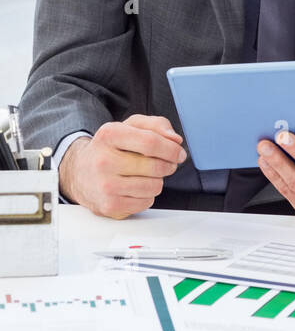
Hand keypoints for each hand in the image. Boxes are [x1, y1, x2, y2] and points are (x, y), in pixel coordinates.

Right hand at [59, 115, 186, 218]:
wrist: (79, 171)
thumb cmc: (110, 147)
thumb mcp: (130, 126)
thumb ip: (156, 125)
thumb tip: (175, 140)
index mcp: (109, 135)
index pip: (150, 142)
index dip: (171, 149)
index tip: (179, 153)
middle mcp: (104, 160)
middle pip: (154, 166)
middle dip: (168, 165)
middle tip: (166, 164)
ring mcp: (105, 185)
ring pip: (153, 186)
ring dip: (157, 181)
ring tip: (146, 175)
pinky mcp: (109, 205)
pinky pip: (146, 203)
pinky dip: (147, 195)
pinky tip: (135, 187)